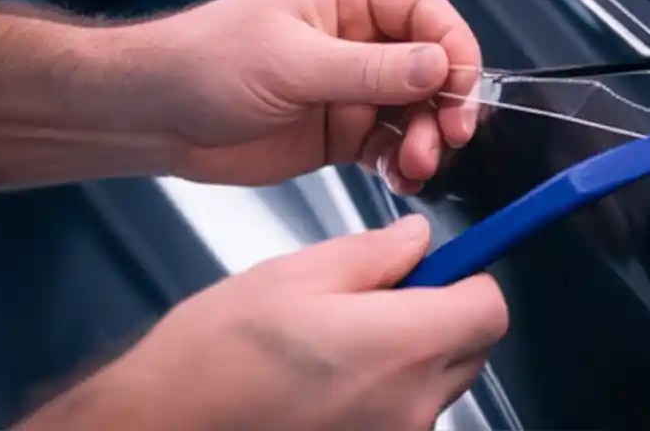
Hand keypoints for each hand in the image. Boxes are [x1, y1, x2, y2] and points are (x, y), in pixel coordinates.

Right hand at [19, 215, 508, 430]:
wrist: (159, 429)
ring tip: (336, 345)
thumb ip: (375, 253)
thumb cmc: (215, 359)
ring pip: (434, 385)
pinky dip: (380, 397)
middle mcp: (412, 405)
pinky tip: (324, 383)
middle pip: (470, 349)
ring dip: (406, 359)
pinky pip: (399, 417)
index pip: (490, 308)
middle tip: (377, 299)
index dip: (468, 279)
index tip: (437, 268)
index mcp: (404, 345)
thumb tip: (418, 239)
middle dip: (439, 316)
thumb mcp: (296, 275)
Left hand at [138, 0, 481, 188]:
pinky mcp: (341, 130)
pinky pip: (390, 145)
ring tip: (418, 166)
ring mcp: (351, 86)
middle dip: (444, 104)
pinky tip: (402, 178)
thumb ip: (370, 69)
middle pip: (430, 66)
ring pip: (415, 111)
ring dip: (426, 140)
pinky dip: (403, 163)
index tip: (463, 89)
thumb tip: (437, 67)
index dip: (453, 49)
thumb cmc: (206, 65)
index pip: (424, 12)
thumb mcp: (293, 63)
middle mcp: (357, 38)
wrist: (153, 117)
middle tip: (449, 138)